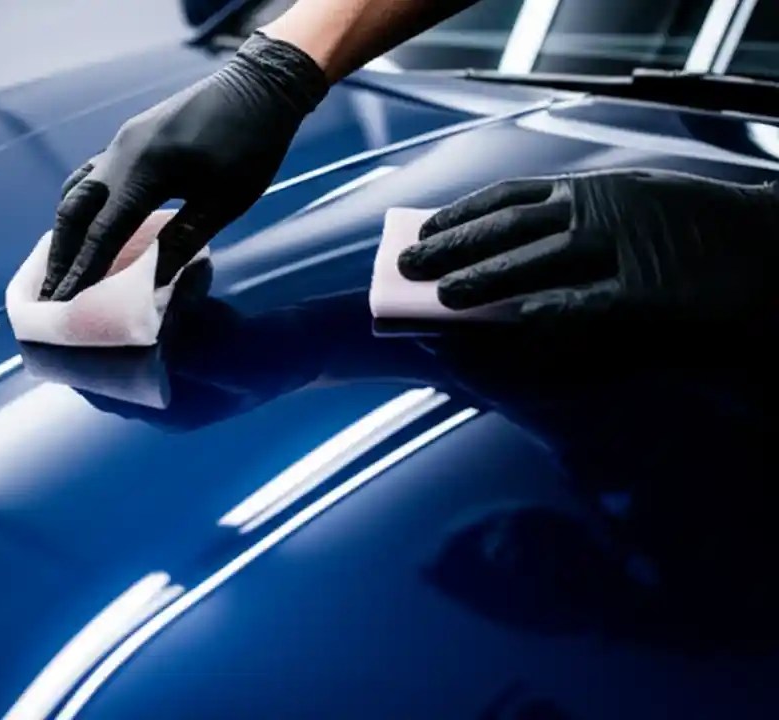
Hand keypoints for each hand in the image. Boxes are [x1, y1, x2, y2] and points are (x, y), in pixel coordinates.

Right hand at [40, 32, 328, 299]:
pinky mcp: (130, 137)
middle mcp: (122, 154)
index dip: (83, 270)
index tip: (62, 301)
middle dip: (62, 254)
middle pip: (76, 211)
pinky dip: (80, 205)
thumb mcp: (225, 201)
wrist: (259, 86)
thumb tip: (152, 282)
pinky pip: (91, 175)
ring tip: (60, 265)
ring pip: (77, 190)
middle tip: (50, 292)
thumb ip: (183, 240)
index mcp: (146, 172)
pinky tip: (84, 224)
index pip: (104, 232)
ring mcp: (122, 142)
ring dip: (66, 230)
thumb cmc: (251, 146)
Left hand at [398, 170, 778, 321]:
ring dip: (481, 281)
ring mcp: (626, 251)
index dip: (463, 213)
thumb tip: (512, 269)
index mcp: (599, 188)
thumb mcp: (639, 210)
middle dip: (454, 247)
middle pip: (509, 228)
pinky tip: (508, 320)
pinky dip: (544, 311)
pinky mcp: (648, 296)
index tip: (424, 227)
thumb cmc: (701, 241)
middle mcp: (604, 212)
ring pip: (533, 265)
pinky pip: (582, 305)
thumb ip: (579, 228)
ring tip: (440, 297)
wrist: (776, 260)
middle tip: (406, 265)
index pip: (512, 195)